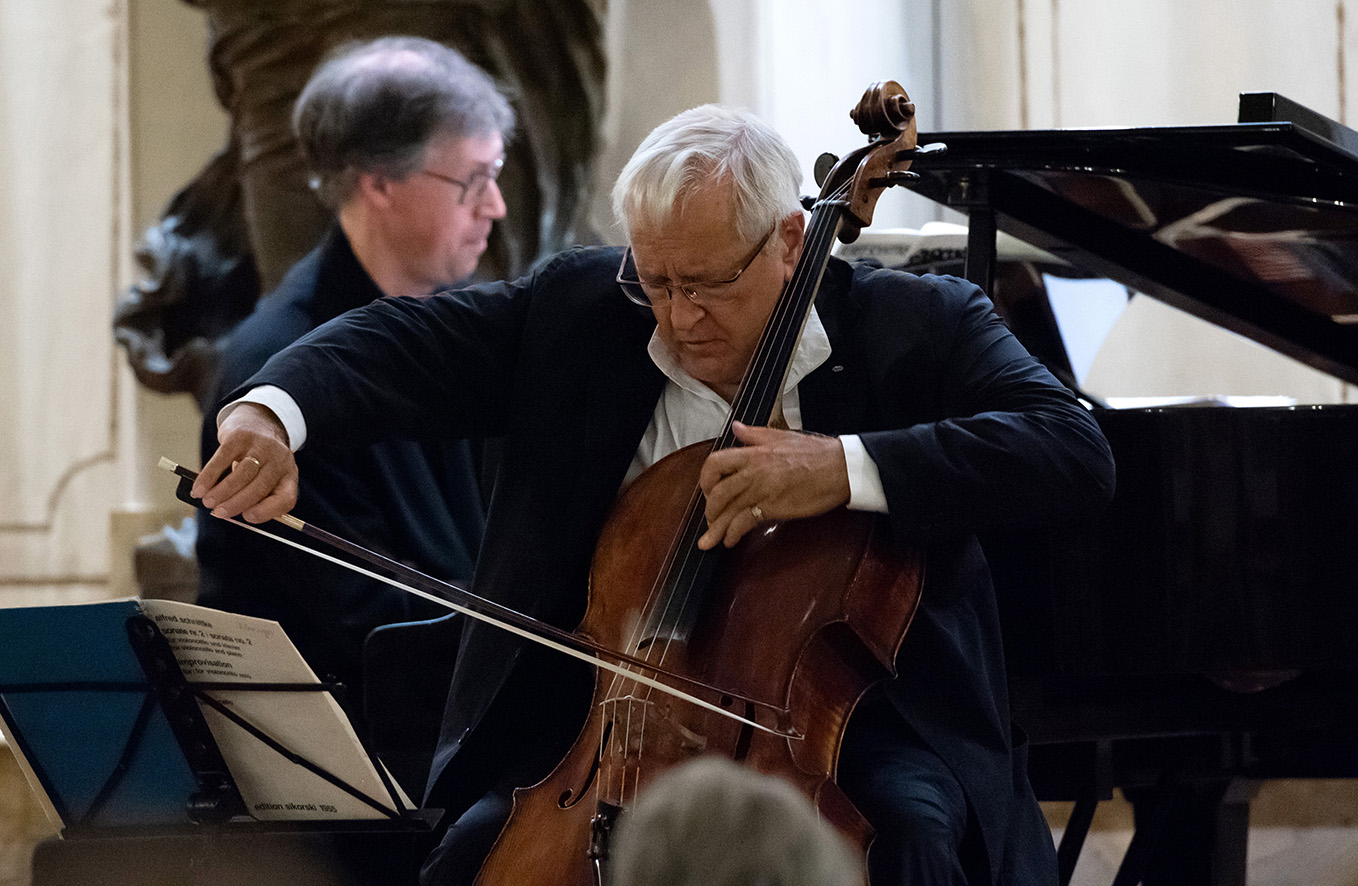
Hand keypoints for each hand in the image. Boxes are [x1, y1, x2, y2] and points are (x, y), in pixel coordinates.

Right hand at [191, 403, 298, 523]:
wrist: (256, 423)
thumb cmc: (258, 462)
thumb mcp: (265, 479)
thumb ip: (253, 498)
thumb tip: (226, 513)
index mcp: (289, 477)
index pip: (286, 499)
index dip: (267, 511)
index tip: (246, 517)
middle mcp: (280, 461)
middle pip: (260, 487)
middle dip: (237, 503)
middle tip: (218, 512)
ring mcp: (262, 447)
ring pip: (242, 474)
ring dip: (222, 491)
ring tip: (207, 502)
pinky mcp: (241, 437)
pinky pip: (223, 458)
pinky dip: (209, 476)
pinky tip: (200, 488)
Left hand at [696, 421, 850, 549]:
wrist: (840, 468)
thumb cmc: (817, 453)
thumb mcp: (782, 436)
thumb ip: (754, 434)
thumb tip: (737, 428)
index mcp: (754, 453)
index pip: (715, 463)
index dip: (705, 478)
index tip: (706, 489)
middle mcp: (753, 471)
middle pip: (717, 492)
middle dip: (709, 509)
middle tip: (710, 518)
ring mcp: (762, 490)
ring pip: (728, 510)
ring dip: (716, 528)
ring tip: (710, 540)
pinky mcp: (773, 507)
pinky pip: (744, 522)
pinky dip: (733, 533)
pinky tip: (731, 540)